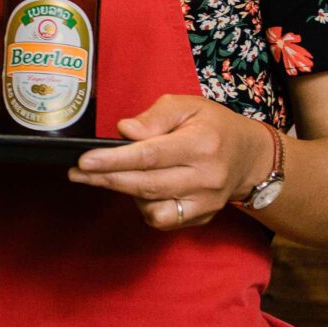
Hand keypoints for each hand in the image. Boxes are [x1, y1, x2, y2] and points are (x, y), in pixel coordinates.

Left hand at [66, 93, 268, 231]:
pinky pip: (163, 220)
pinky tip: (140, 189)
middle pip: (146, 185)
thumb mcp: (188, 106)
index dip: (113, 160)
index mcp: (200, 145)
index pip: (149, 156)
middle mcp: (205, 178)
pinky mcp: (202, 218)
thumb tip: (125, 131)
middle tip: (77, 173)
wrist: (250, 157)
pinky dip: (145, 207)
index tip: (84, 161)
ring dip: (126, 193)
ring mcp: (205, 203)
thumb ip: (154, 117)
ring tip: (116, 175)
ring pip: (153, 210)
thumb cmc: (213, 126)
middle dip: (106, 180)